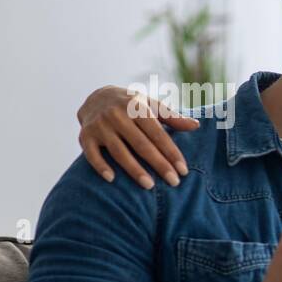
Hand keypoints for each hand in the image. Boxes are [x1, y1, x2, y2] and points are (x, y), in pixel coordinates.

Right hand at [77, 85, 199, 188]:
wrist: (96, 96)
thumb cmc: (132, 106)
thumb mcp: (151, 106)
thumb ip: (173, 117)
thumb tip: (196, 126)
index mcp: (136, 107)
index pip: (158, 134)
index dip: (171, 153)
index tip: (183, 171)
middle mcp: (117, 115)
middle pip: (141, 144)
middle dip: (158, 164)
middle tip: (174, 182)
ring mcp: (100, 125)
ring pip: (119, 151)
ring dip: (134, 169)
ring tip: (149, 186)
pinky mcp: (85, 135)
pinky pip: (91, 153)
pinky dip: (100, 166)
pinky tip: (112, 179)